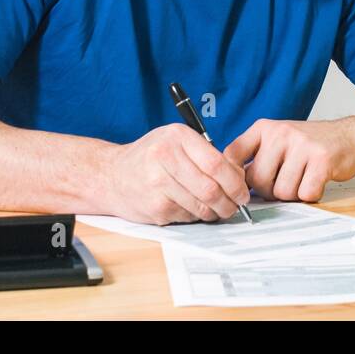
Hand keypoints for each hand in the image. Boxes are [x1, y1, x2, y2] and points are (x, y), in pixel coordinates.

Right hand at [108, 123, 250, 224]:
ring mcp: (157, 184)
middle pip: (210, 189)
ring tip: (215, 209)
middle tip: (234, 207)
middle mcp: (165, 157)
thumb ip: (205, 154)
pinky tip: (190, 208)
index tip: (242, 192)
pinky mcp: (154, 206)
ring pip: (200, 206)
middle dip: (229, 203)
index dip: (235, 182)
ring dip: (214, 213)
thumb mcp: (176, 142)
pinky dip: (195, 216)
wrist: (111, 175)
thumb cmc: (150, 157)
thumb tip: (238, 178)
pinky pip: (186, 216)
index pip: (216, 164)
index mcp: (176, 137)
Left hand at [224, 117, 354, 201]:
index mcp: (264, 128)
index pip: (232, 155)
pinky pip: (305, 194)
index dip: (234, 178)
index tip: (242, 188)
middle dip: (270, 192)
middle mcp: (281, 133)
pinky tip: (317, 181)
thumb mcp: (279, 140)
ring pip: (282, 192)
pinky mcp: (322, 160)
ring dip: (293, 194)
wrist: (350, 136)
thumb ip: (257, 158)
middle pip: (258, 181)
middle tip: (285, 184)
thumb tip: (233, 187)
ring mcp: (302, 145)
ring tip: (304, 180)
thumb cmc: (310, 145)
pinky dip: (311, 195)